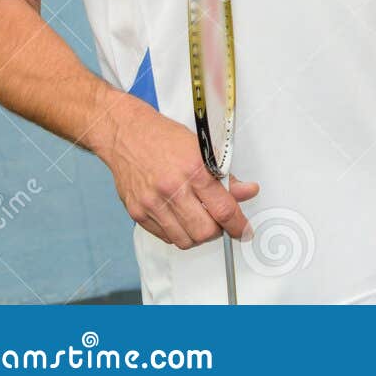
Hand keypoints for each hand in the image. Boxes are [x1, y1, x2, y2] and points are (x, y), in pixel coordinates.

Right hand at [98, 97, 256, 248]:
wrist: (127, 135)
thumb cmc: (164, 138)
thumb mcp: (203, 149)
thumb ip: (226, 176)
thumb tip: (247, 191)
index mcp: (194, 170)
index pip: (223, 209)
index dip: (238, 225)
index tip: (244, 231)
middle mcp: (172, 189)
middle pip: (204, 231)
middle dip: (217, 231)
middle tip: (219, 221)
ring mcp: (152, 203)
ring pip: (184, 240)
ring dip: (197, 235)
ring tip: (200, 220)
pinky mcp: (137, 212)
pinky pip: (164, 237)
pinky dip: (177, 233)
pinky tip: (180, 218)